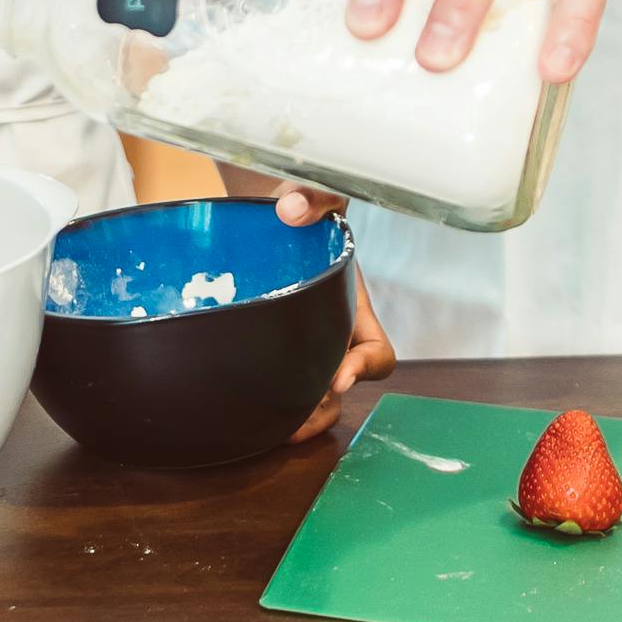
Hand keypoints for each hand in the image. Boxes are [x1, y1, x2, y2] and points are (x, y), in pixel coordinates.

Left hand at [237, 183, 398, 440]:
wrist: (255, 220)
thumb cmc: (291, 207)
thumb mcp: (307, 193)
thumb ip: (310, 196)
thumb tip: (291, 210)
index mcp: (351, 307)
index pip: (377, 351)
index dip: (364, 368)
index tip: (338, 377)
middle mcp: (332, 336)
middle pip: (342, 390)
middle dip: (322, 407)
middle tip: (292, 419)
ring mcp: (301, 348)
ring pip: (313, 400)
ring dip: (299, 418)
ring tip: (270, 428)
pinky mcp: (268, 353)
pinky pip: (280, 390)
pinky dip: (270, 409)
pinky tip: (244, 415)